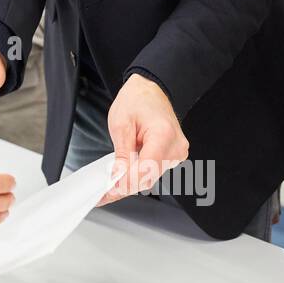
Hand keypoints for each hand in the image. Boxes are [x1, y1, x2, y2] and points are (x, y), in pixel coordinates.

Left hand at [98, 72, 188, 204]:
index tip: (111, 190)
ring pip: (152, 176)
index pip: (146, 169)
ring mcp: (178, 152)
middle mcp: (176, 146)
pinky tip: (126, 172)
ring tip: (113, 181)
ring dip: (133, 180)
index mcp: (164, 135)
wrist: (149, 90)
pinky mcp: (175, 155)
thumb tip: (119, 177)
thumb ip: (122, 154)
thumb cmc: (136, 100)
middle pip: (149, 177)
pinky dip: (140, 173)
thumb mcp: (120, 125)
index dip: (127, 182)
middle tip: (106, 192)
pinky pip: (155, 170)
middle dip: (126, 185)